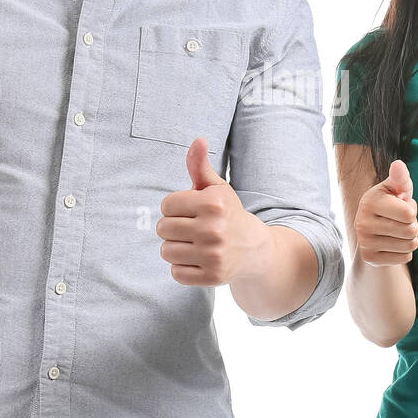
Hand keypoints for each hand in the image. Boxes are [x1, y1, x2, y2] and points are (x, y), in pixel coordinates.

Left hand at [157, 137, 267, 286]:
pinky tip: (198, 260)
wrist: (254, 248)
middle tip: (192, 228)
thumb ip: (200, 166)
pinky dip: (182, 267)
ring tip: (194, 244)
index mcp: (214, 203)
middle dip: (173, 227)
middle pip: (162, 228)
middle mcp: (214, 229)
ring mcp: (213, 256)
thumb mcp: (216, 188)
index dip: (175, 207)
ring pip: (166, 251)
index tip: (191, 211)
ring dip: (175, 248)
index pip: (166, 205)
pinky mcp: (212, 277)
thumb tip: (198, 140)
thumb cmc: (227, 213)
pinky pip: (176, 272)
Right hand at [354, 159, 417, 266]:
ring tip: (397, 231)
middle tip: (400, 220)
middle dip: (412, 225)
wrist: (373, 228)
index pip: (409, 214)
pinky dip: (404, 252)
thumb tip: (398, 164)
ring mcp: (364, 243)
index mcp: (369, 201)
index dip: (412, 210)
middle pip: (411, 231)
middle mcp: (362, 223)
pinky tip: (393, 243)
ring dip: (410, 239)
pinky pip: (404, 258)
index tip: (401, 206)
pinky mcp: (370, 258)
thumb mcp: (396, 188)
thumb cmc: (391, 202)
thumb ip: (400, 177)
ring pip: (410, 246)